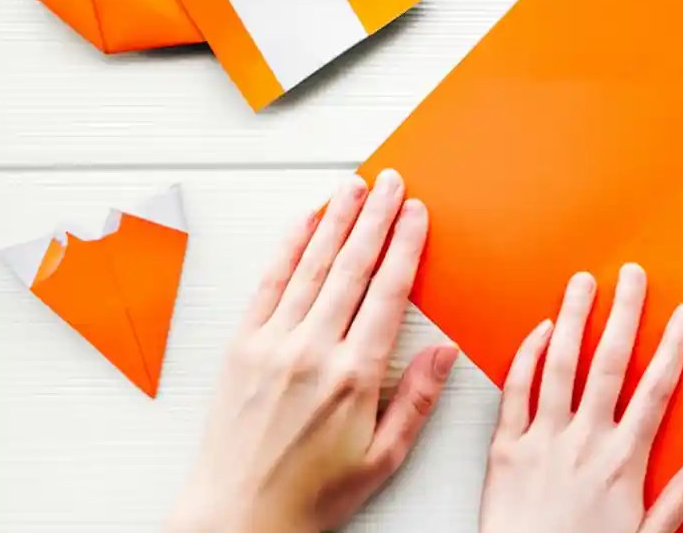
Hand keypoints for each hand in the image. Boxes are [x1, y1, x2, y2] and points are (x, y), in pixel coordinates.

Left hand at [167, 171, 457, 532]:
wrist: (237, 516)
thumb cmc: (310, 494)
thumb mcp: (383, 458)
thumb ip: (417, 399)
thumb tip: (445, 351)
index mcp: (353, 376)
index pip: (388, 293)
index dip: (405, 246)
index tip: (416, 215)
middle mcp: (311, 350)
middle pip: (352, 267)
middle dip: (375, 218)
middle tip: (391, 183)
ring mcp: (272, 344)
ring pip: (312, 266)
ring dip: (336, 220)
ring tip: (353, 187)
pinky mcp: (242, 347)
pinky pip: (268, 284)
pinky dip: (288, 248)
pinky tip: (304, 222)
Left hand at [479, 264, 682, 532]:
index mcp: (622, 463)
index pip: (655, 391)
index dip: (671, 348)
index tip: (682, 315)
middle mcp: (583, 443)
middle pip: (609, 364)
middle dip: (625, 314)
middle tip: (633, 276)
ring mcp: (541, 441)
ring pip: (560, 366)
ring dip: (574, 318)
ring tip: (583, 283)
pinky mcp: (504, 450)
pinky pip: (515, 392)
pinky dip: (527, 356)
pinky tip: (539, 329)